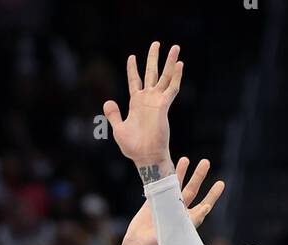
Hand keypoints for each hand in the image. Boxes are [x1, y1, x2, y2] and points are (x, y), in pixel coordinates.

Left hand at [103, 41, 181, 173]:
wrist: (146, 157)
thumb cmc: (133, 148)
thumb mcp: (118, 129)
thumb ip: (114, 115)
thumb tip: (108, 101)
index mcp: (136, 103)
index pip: (135, 81)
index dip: (133, 69)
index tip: (132, 57)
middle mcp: (147, 99)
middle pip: (152, 73)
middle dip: (154, 58)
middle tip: (157, 43)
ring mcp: (157, 102)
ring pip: (164, 77)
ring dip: (170, 62)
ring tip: (175, 47)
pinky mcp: (163, 106)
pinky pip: (171, 88)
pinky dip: (176, 76)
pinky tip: (180, 65)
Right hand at [123, 157, 225, 244]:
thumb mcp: (178, 232)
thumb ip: (192, 219)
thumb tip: (206, 208)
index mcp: (188, 220)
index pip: (204, 206)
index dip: (212, 195)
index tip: (220, 184)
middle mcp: (179, 211)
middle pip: (192, 190)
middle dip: (199, 176)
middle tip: (206, 162)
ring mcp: (167, 205)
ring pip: (176, 185)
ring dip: (182, 172)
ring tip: (186, 159)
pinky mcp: (154, 202)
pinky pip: (160, 185)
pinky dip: (164, 175)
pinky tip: (166, 164)